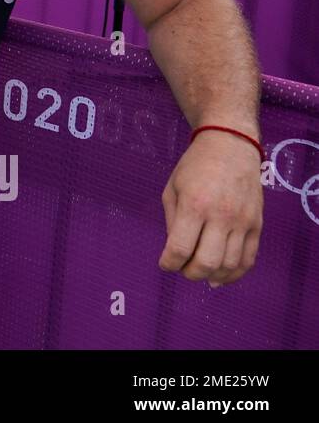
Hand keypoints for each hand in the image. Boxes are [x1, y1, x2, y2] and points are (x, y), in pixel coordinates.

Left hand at [159, 126, 262, 287]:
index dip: (169, 263)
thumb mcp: (172, 188)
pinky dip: (235, 273)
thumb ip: (172, 221)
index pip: (180, 248)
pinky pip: (249, 259)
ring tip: (200, 272)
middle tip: (182, 269)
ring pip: (230, 265)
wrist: (231, 147)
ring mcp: (243, 222)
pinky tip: (221, 276)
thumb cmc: (195, 166)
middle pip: (207, 262)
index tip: (165, 264)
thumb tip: (176, 251)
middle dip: (190, 273)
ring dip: (212, 276)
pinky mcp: (257, 225)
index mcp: (194, 205)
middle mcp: (221, 216)